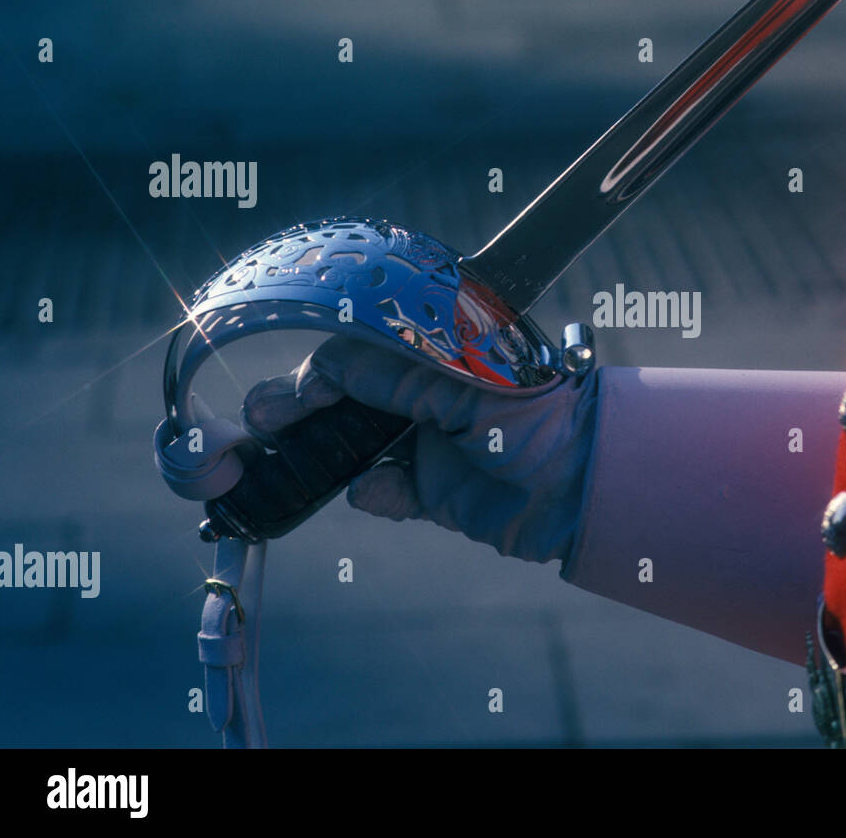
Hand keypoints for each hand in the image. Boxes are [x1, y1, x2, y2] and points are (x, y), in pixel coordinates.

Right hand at [241, 335, 598, 564]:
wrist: (582, 487)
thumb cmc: (537, 417)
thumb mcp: (464, 384)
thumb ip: (395, 375)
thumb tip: (325, 370)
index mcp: (433, 356)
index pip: (359, 354)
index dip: (320, 373)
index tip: (295, 396)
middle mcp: (425, 396)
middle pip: (345, 399)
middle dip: (302, 411)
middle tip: (263, 426)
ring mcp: (427, 444)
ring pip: (355, 446)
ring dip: (323, 454)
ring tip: (288, 463)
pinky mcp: (433, 493)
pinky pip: (384, 492)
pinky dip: (373, 493)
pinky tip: (372, 490)